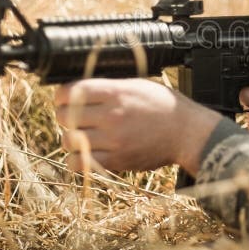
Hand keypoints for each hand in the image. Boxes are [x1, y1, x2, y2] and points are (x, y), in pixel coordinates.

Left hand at [54, 78, 220, 175]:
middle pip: (65, 117)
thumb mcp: (138, 85)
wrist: (187, 132)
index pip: (71, 92)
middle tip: (72, 118)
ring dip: (70, 139)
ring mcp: (113, 140)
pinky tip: (85, 154)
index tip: (64, 98)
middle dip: (64, 117)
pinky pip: (80, 164)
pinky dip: (77, 160)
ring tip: (80, 137)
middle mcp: (111, 115)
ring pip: (69, 141)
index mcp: (116, 92)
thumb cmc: (164, 106)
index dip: (62, 95)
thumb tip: (81, 90)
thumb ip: (110, 87)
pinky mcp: (117, 160)